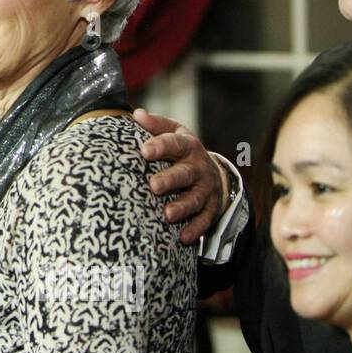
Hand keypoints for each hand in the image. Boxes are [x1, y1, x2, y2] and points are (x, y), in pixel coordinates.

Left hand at [134, 107, 228, 245]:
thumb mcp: (174, 133)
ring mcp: (206, 189)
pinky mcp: (211, 209)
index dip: (160, 146)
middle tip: (153, 186)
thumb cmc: (182, 151)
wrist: (214, 172)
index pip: (174, 144)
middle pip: (185, 173)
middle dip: (170, 180)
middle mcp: (198, 168)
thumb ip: (156, 125)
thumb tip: (136, 114)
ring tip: (167, 215)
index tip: (144, 150)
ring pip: (195, 199)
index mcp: (187, 147)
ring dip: (182, 207)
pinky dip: (195, 230)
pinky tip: (183, 238)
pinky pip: (205, 221)